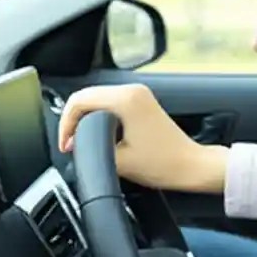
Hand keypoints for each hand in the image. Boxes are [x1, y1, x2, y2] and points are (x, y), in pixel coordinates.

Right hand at [56, 84, 227, 193]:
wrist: (191, 165)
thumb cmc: (163, 164)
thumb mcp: (118, 161)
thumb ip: (90, 149)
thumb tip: (76, 144)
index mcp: (125, 99)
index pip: (78, 101)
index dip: (65, 124)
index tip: (66, 145)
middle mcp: (132, 91)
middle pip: (86, 96)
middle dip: (73, 120)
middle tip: (70, 145)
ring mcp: (139, 94)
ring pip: (97, 98)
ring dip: (85, 118)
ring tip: (81, 141)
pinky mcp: (142, 102)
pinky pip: (110, 103)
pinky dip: (99, 116)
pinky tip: (97, 134)